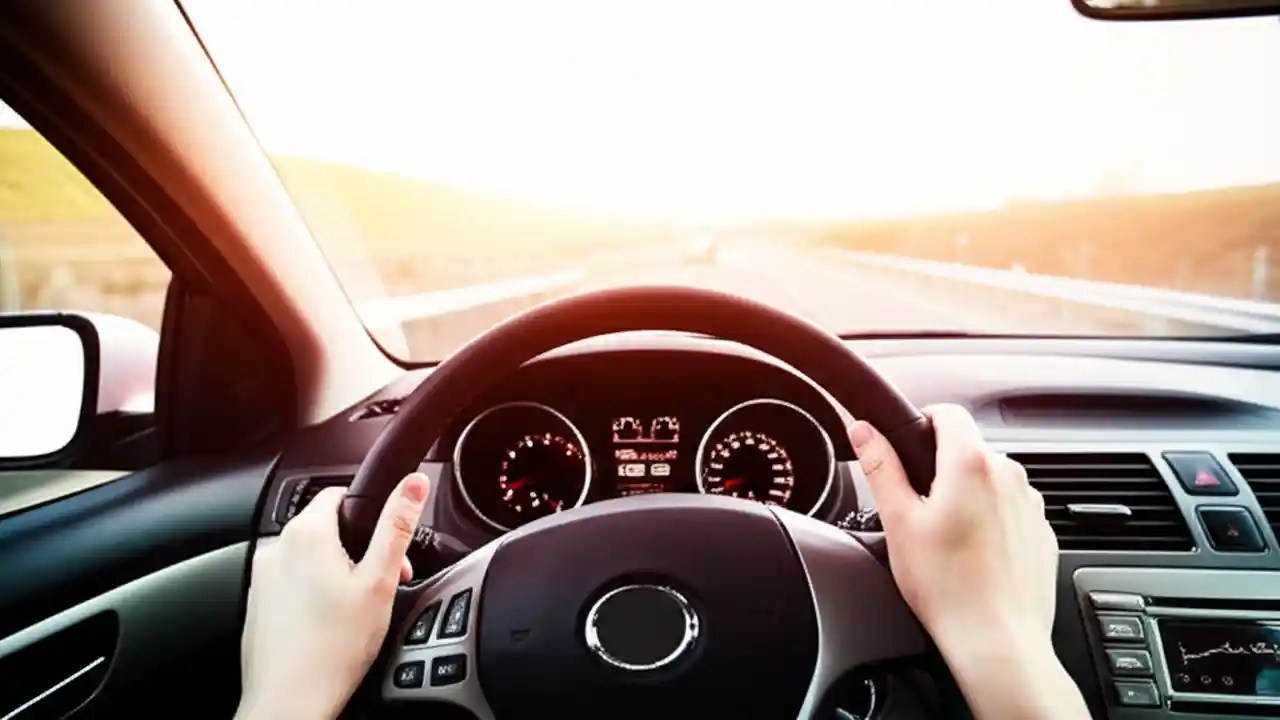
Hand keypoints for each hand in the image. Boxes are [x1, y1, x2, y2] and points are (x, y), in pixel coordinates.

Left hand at [236, 473, 429, 719]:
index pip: (341, 494)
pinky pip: (292, 585)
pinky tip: (329, 626)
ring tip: (355, 611)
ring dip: (335, 574)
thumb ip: (397, 526)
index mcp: (307, 533)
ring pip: (310, 559)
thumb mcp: (380, 581)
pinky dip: (312, 596)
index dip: (373, 517)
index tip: (388, 549)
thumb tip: (413, 483)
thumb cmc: (334, 649)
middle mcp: (276, 548)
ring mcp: (262, 577)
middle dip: (358, 550)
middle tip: (380, 586)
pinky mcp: (257, 604)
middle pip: (327, 529)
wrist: (289, 703)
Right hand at [850, 405, 1087, 719]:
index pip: (948, 412)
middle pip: (967, 448)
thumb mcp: (899, 522)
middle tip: (916, 508)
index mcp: (970, 463)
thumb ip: (880, 467)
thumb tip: (865, 431)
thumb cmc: (947, 587)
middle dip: (940, 468)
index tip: (907, 443)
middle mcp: (1008, 475)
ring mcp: (1031, 504)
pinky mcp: (1042, 532)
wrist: (997, 641)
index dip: (923, 420)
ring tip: (944, 539)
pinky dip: (990, 522)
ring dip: (967, 495)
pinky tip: (971, 556)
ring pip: (990, 481)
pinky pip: (1010, 511)